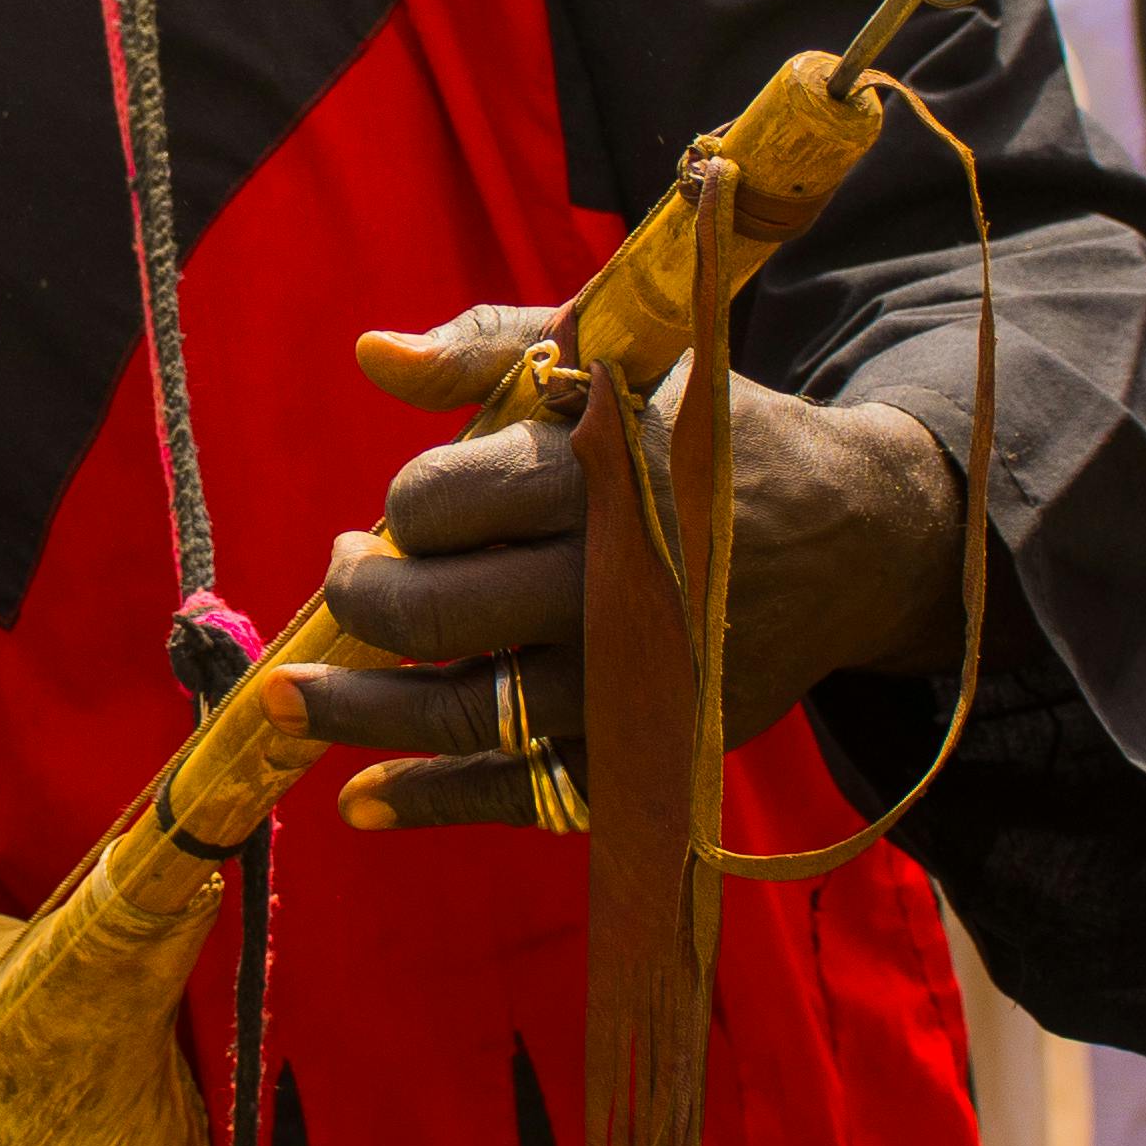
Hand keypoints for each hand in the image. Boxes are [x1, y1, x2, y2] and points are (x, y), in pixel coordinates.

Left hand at [285, 303, 965, 835]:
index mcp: (600, 474)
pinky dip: (434, 800)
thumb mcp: (621, 360)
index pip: (441, 501)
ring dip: (360, 715)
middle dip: (363, 599)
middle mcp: (612, 582)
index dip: (402, 508)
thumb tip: (370, 354)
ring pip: (464, 714)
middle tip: (348, 572)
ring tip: (288, 700)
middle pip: (438, 612)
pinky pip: (524, 791)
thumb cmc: (710, 435)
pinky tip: (361, 800)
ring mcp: (629, 678)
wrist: (856, 536)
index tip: (403, 510)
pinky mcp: (647, 745)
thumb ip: (492, 345)